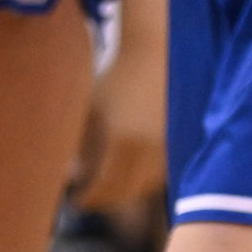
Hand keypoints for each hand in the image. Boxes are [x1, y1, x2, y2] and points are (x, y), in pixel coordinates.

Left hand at [73, 34, 166, 212]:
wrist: (157, 52)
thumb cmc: (117, 76)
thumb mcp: (91, 107)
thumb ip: (80, 145)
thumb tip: (72, 176)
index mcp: (122, 140)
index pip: (104, 186)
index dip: (88, 197)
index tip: (75, 199)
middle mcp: (149, 148)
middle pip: (125, 191)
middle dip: (104, 197)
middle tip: (89, 196)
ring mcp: (168, 146)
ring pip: (145, 185)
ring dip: (125, 190)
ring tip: (107, 184)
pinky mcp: (179, 143)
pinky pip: (160, 173)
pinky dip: (144, 179)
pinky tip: (130, 171)